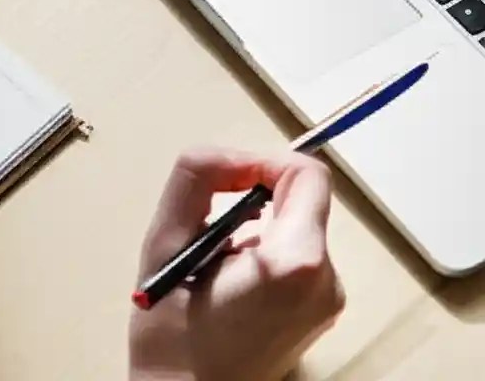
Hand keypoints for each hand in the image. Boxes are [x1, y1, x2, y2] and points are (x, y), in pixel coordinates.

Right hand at [128, 148, 345, 380]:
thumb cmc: (171, 338)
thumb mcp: (163, 244)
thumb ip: (194, 180)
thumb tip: (223, 154)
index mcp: (294, 262)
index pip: (306, 174)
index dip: (261, 162)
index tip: (223, 183)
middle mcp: (325, 279)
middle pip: (301, 200)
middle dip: (251, 201)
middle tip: (206, 234)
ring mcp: (328, 299)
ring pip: (296, 226)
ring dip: (253, 229)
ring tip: (212, 266)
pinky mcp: (321, 311)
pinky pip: (297, 256)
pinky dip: (263, 253)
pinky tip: (229, 284)